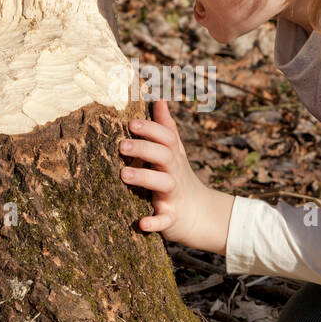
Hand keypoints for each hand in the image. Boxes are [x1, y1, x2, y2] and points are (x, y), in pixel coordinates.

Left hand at [119, 99, 232, 252]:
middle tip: (122, 145)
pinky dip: (155, 222)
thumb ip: (165, 126)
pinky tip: (141, 224)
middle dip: (145, 149)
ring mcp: (174, 195)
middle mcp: (174, 172)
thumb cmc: (178, 176)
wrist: (199, 214)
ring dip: (145, 178)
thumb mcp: (174, 151)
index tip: (131, 123)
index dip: (151, 129)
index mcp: (172, 155)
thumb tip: (158, 97)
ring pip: (163, 184)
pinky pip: (164, 220)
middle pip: (164, 156)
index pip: (166, 137)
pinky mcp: (172, 217)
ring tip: (123, 174)